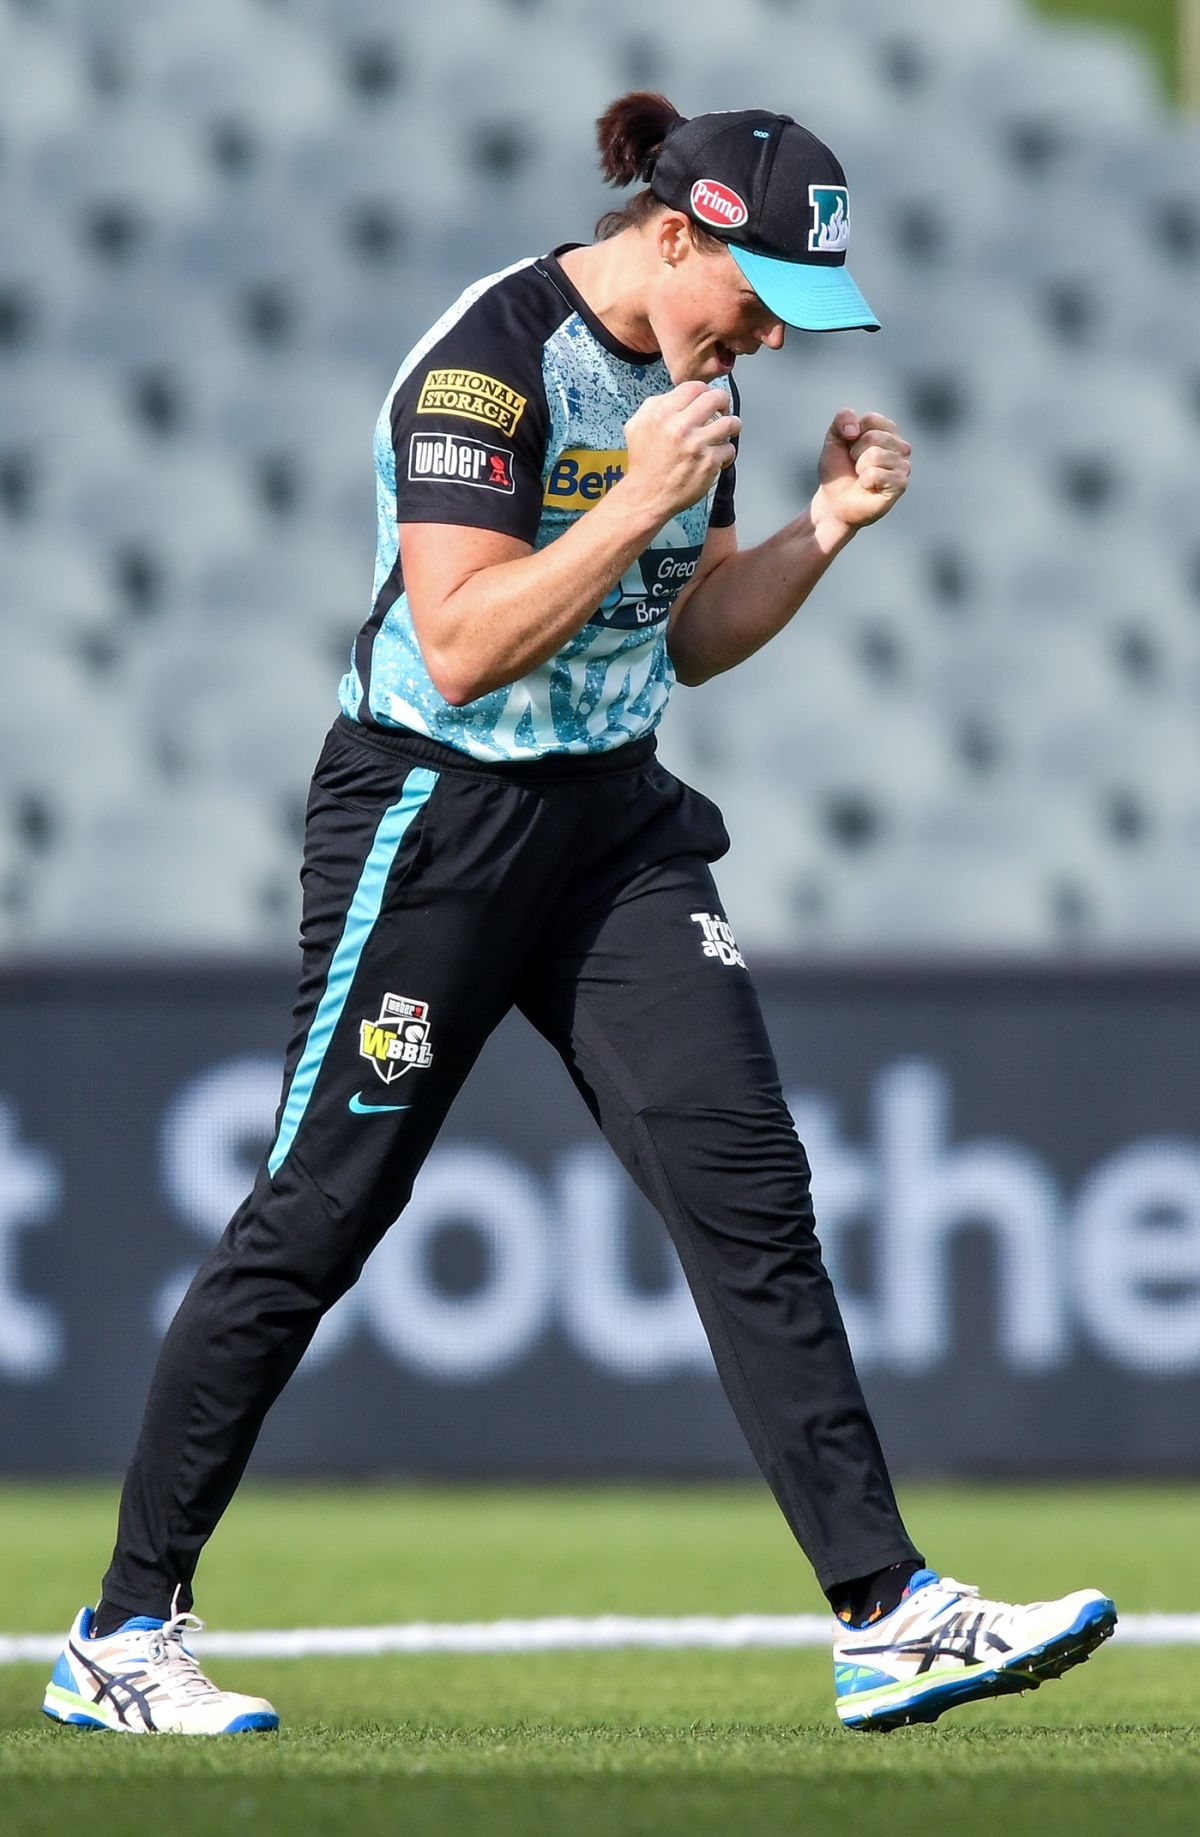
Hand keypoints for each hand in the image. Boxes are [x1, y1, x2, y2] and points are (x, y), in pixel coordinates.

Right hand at [623, 382, 740, 523]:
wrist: (646, 495)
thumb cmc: (643, 463)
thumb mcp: (636, 425)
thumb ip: (655, 406)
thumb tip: (676, 396)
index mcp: (663, 413)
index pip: (695, 387)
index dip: (704, 392)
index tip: (707, 399)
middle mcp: (680, 426)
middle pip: (716, 398)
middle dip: (723, 401)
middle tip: (723, 409)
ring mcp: (696, 445)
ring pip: (730, 423)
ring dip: (733, 425)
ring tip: (729, 429)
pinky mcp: (709, 463)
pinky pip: (729, 449)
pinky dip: (727, 453)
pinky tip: (719, 456)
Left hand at [810, 409, 911, 540]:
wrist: (835, 502)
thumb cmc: (838, 471)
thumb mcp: (833, 440)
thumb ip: (842, 420)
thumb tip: (854, 429)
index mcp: (887, 431)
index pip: (871, 419)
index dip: (852, 434)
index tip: (850, 448)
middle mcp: (900, 446)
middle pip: (873, 436)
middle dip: (855, 452)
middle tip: (855, 465)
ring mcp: (903, 465)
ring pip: (875, 454)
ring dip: (859, 468)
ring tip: (861, 476)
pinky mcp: (900, 484)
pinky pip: (876, 473)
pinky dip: (865, 481)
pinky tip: (868, 487)